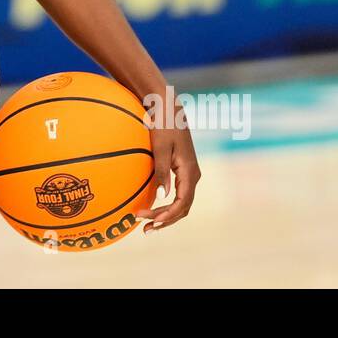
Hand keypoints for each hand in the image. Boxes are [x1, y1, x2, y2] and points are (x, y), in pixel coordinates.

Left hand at [135, 112, 199, 232]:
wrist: (169, 108)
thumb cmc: (163, 124)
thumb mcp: (160, 146)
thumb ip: (162, 170)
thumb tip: (163, 196)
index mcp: (189, 171)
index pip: (183, 202)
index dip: (168, 216)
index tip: (151, 221)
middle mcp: (192, 176)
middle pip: (183, 208)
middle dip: (165, 220)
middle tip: (145, 229)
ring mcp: (188, 174)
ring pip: (181, 203)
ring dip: (166, 215)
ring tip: (147, 224)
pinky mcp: (181, 171)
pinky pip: (177, 194)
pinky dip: (166, 205)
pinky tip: (151, 207)